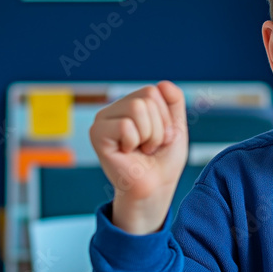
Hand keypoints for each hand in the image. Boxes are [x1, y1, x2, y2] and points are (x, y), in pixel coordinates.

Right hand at [89, 81, 188, 234]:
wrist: (155, 188)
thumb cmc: (163, 161)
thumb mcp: (175, 127)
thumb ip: (174, 102)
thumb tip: (163, 83)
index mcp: (131, 104)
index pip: (155, 90)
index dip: (166, 116)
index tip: (160, 136)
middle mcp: (114, 109)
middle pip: (147, 97)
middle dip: (158, 126)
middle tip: (150, 145)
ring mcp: (103, 120)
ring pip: (138, 108)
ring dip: (149, 134)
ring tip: (141, 149)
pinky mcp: (97, 135)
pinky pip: (126, 125)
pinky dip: (135, 141)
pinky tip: (128, 153)